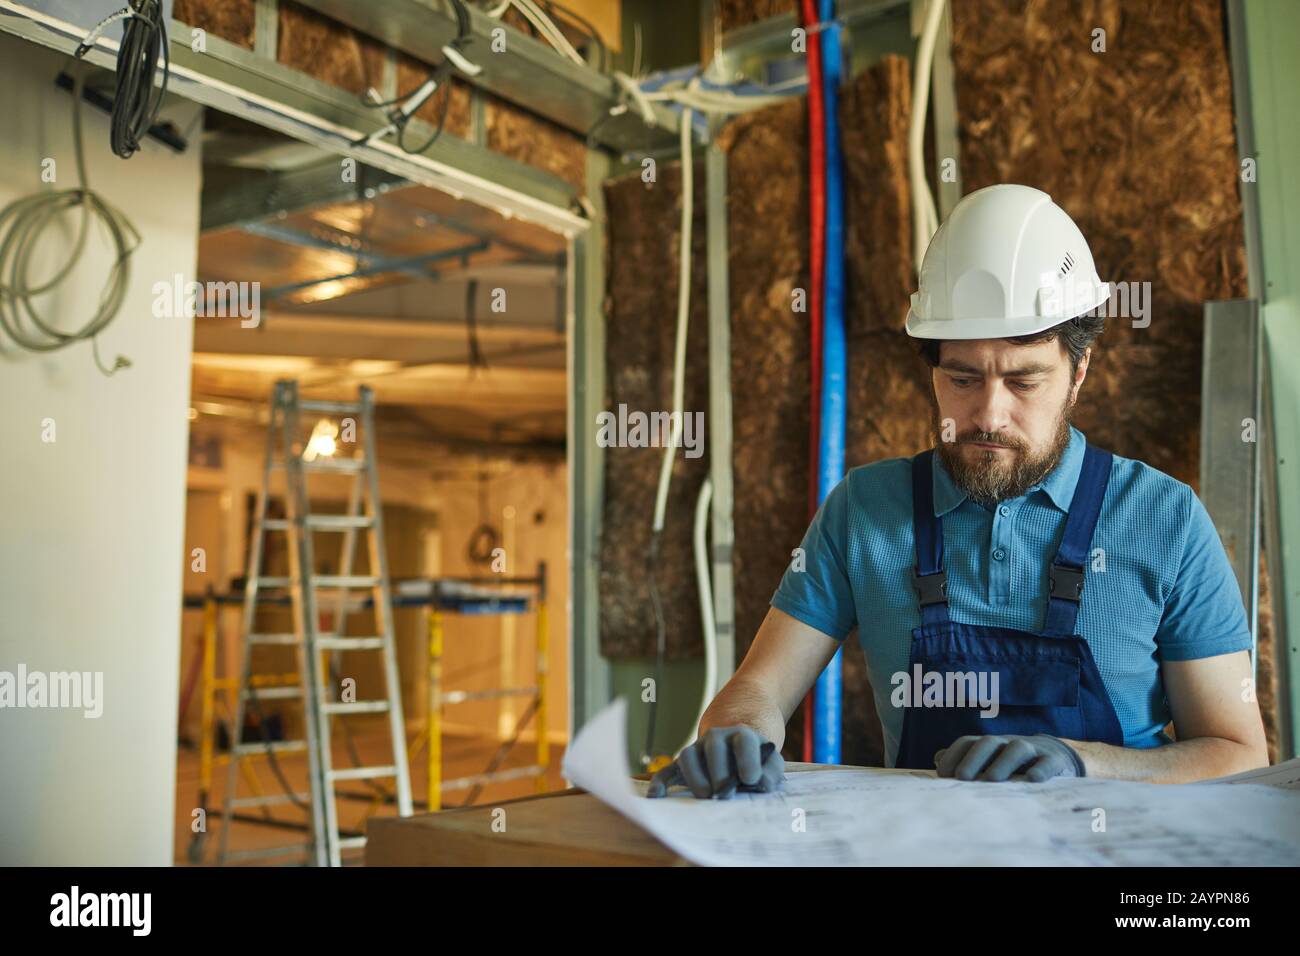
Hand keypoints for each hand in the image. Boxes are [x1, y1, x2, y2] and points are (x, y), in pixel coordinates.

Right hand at [645, 726, 784, 798]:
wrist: (737, 748)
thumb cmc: (756, 761)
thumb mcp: (770, 762)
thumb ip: (771, 771)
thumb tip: (760, 783)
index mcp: (742, 736)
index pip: (744, 741)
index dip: (747, 759)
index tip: (750, 779)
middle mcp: (716, 738)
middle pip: (714, 747)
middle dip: (719, 771)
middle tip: (725, 793)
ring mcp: (697, 749)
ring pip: (688, 756)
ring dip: (695, 777)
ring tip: (705, 796)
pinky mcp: (681, 765)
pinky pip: (667, 770)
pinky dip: (660, 782)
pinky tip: (656, 796)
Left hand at [935, 734, 1085, 781]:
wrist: (1055, 755)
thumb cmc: (1012, 762)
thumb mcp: (989, 759)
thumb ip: (964, 759)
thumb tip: (936, 758)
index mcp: (989, 744)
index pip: (967, 742)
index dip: (954, 755)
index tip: (942, 774)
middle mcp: (1007, 742)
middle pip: (988, 742)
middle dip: (973, 759)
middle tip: (962, 777)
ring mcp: (1031, 749)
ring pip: (1017, 748)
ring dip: (1003, 762)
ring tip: (992, 779)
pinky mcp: (1053, 760)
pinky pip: (1048, 762)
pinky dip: (1041, 769)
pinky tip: (1033, 779)